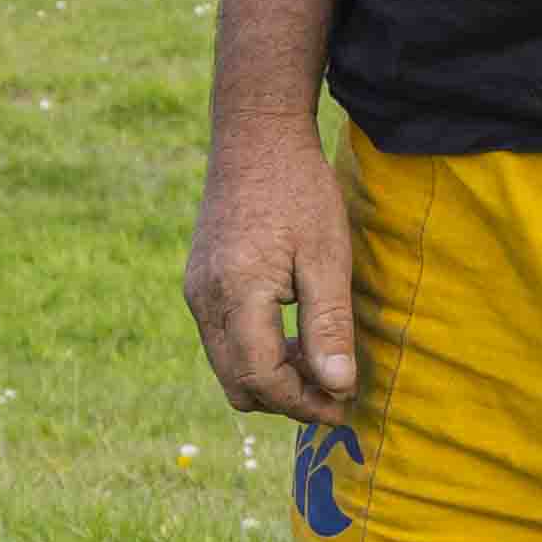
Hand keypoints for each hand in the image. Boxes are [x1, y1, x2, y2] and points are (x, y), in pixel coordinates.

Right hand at [184, 125, 361, 421]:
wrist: (255, 136)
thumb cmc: (299, 189)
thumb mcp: (326, 257)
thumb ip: (329, 326)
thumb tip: (338, 388)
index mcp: (236, 293)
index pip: (263, 379)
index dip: (305, 404)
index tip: (345, 406)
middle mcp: (204, 299)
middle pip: (239, 385)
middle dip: (288, 399)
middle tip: (336, 390)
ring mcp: (196, 292)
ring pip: (228, 368)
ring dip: (272, 378)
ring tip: (320, 360)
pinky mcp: (198, 283)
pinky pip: (222, 341)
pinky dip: (257, 353)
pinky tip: (293, 334)